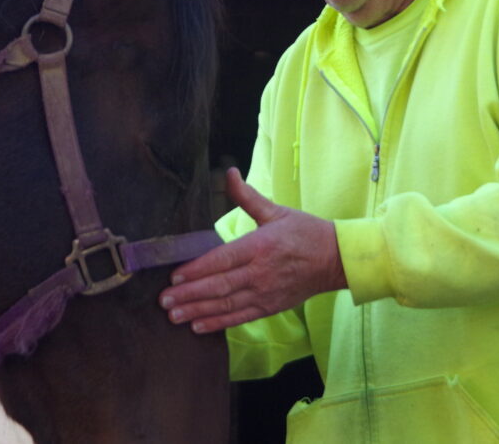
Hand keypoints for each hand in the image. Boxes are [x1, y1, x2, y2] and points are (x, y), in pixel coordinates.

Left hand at [159, 167, 346, 332]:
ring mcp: (265, 293)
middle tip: (163, 301)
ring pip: (226, 304)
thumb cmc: (305, 232)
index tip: (174, 276)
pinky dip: (218, 323)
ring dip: (197, 311)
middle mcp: (260, 272)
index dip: (197, 269)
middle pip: (219, 286)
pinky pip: (240, 317)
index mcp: (260, 246)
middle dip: (189, 294)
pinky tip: (197, 326)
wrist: (336, 259)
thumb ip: (247, 197)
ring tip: (173, 316)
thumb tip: (229, 172)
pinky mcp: (270, 307)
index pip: (222, 259)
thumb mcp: (276, 211)